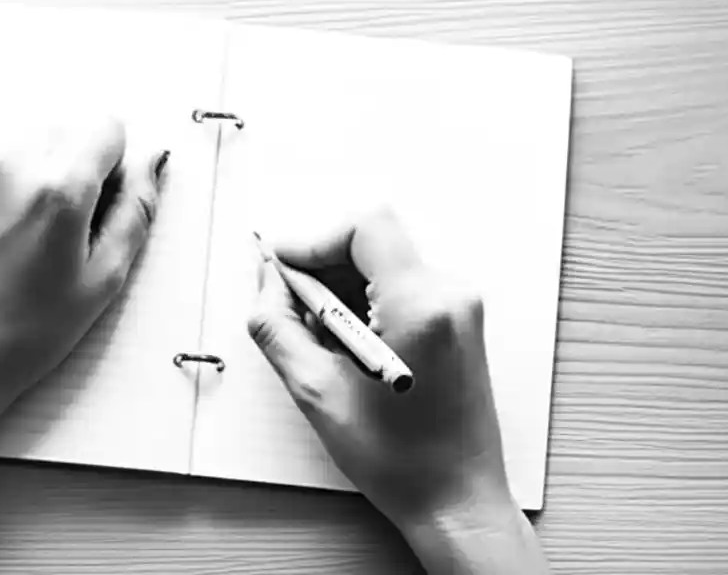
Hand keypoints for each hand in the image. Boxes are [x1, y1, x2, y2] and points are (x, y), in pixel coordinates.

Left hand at [0, 117, 167, 412]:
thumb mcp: (102, 280)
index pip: (107, 128)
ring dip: (29, 167)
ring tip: (17, 229)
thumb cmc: (25, 332)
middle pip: (64, 128)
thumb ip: (136, 209)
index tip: (94, 205)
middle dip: (69, 166)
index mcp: (59, 189)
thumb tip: (153, 159)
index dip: (110, 167)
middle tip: (54, 228)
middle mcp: (8, 162)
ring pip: (22, 135)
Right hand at [246, 207, 509, 527]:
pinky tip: (349, 350)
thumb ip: (277, 326)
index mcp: (421, 306)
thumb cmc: (403, 461)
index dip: (314, 240)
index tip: (283, 266)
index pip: (365, 228)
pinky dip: (366, 305)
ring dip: (343, 291)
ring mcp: (460, 309)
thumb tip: (267, 284)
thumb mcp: (316, 391)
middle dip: (324, 270)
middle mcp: (449, 296)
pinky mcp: (458, 323)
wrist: (457, 501)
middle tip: (294, 312)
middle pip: (372, 244)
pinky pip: (401, 288)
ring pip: (383, 265)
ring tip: (323, 344)